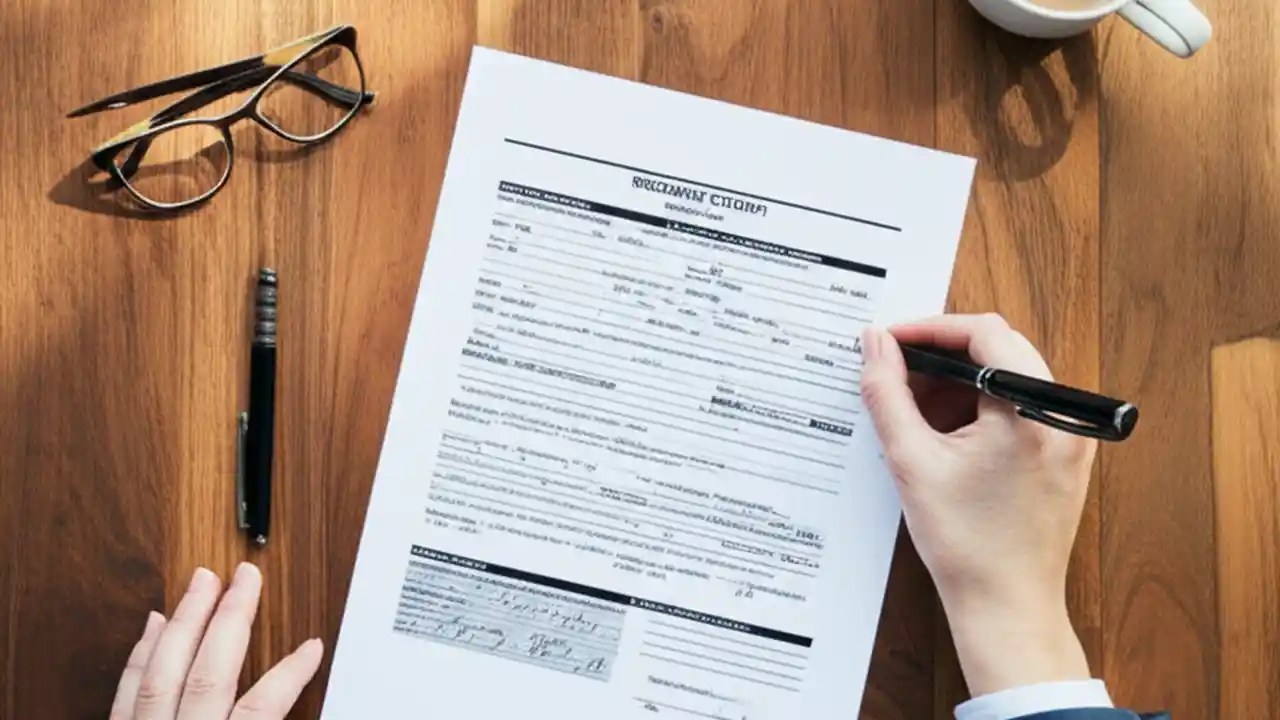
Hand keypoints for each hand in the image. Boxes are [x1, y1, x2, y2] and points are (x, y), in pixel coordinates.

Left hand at [110, 564, 323, 719]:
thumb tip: (294, 705)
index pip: (261, 709)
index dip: (290, 674)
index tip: (310, 648)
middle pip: (208, 676)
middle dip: (230, 619)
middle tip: (246, 577)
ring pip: (160, 675)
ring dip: (185, 622)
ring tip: (202, 582)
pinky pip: (125, 692)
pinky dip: (140, 655)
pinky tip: (153, 626)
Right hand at [860, 314, 1095, 696]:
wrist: (1007, 606)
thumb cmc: (966, 544)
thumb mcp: (911, 460)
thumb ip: (886, 392)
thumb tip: (874, 343)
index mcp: (1032, 411)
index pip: (983, 332)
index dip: (929, 329)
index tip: (890, 342)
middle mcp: (1062, 416)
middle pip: (999, 348)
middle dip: (941, 356)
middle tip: (896, 373)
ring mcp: (1069, 435)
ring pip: (1008, 376)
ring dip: (958, 383)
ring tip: (914, 412)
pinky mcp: (1065, 452)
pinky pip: (1021, 405)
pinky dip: (979, 407)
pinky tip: (942, 434)